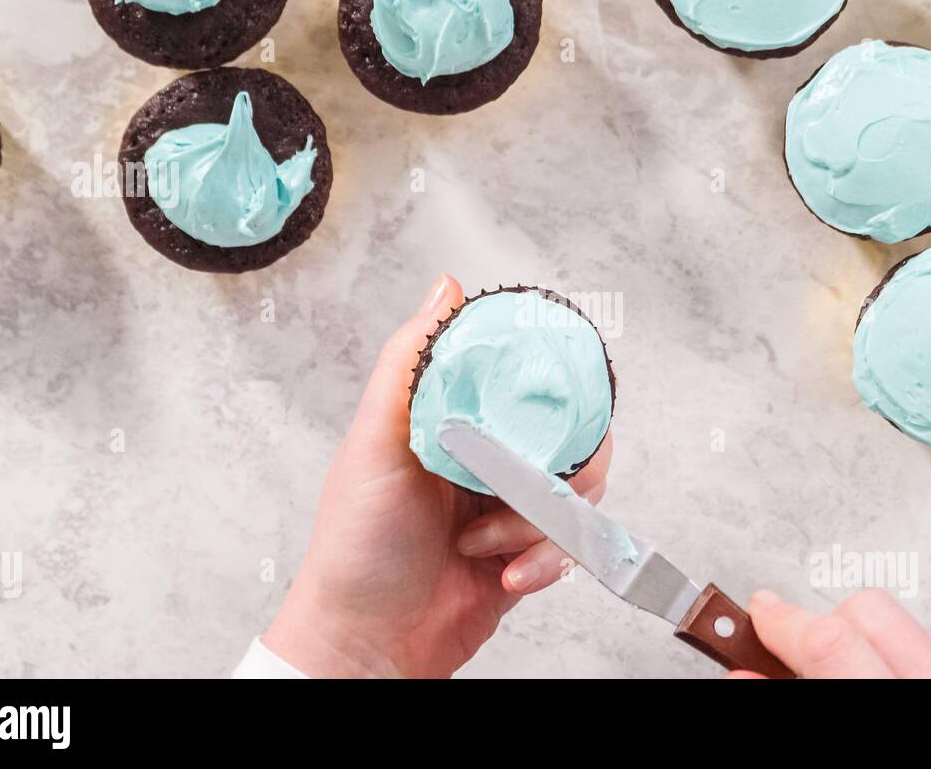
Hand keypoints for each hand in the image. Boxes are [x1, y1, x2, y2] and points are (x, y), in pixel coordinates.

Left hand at [263, 275, 611, 677]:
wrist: (366, 644)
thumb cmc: (355, 547)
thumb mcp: (375, 442)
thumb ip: (409, 362)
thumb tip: (446, 287)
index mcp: (454, 422)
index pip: (518, 381)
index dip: (545, 378)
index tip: (556, 382)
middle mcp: (488, 460)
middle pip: (563, 435)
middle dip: (552, 464)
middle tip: (518, 481)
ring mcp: (510, 509)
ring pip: (575, 492)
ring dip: (535, 521)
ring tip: (482, 542)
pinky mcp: (528, 557)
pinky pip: (569, 546)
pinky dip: (544, 562)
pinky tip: (506, 575)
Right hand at [730, 589, 930, 678]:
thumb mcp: (823, 747)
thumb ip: (779, 698)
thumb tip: (743, 673)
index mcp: (884, 695)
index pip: (829, 642)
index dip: (780, 622)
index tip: (754, 616)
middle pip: (869, 611)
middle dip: (818, 624)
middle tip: (785, 647)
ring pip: (897, 624)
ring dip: (853, 641)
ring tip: (829, 670)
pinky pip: (921, 648)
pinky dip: (884, 657)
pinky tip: (868, 675)